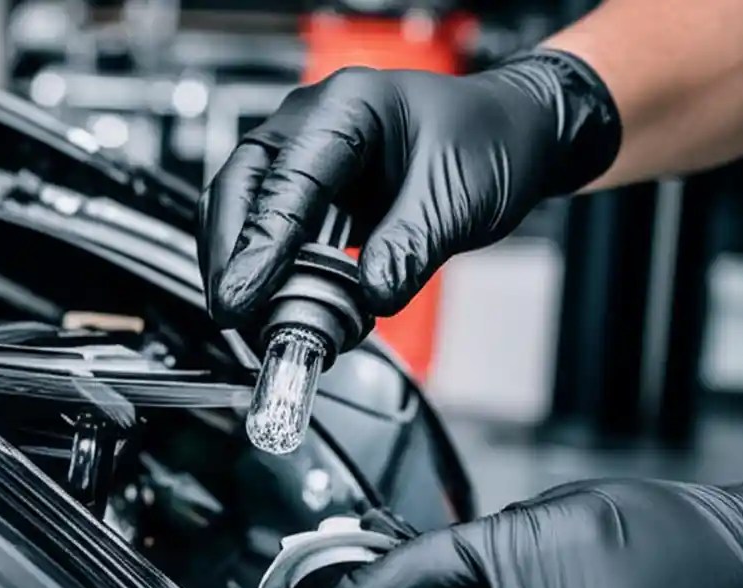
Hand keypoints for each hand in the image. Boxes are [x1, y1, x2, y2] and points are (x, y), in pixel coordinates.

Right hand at [197, 50, 619, 325]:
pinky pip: (273, 234)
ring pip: (246, 214)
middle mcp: (313, 125)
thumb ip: (411, 246)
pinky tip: (282, 309)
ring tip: (257, 325)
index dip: (258, 243)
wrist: (512, 138)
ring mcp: (305, 157)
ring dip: (244, 270)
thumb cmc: (489, 142)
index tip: (242, 296)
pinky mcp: (312, 194)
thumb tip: (370, 296)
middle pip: (241, 191)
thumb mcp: (458, 197)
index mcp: (348, 107)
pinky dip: (270, 274)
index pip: (286, 179)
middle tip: (233, 316)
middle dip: (231, 258)